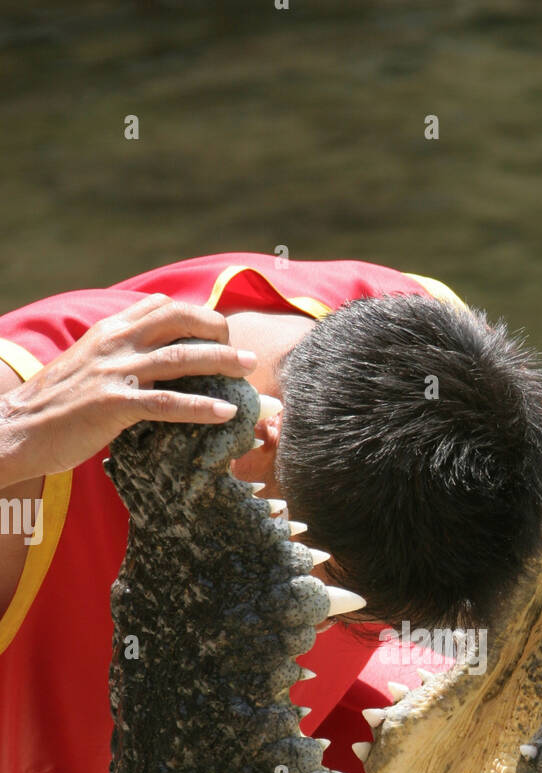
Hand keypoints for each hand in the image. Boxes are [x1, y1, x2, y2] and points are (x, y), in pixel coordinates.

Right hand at [0, 294, 257, 486]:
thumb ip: (120, 350)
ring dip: (221, 363)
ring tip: (249, 371)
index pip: (161, 306)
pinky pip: (167, 404)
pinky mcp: (113, 405)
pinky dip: (201, 407)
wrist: (18, 428)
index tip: (221, 332)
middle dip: (218, 331)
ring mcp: (114, 372)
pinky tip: (226, 414)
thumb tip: (155, 347)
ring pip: (179, 359)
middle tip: (244, 353)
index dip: (197, 315)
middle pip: (178, 321)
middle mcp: (114, 343)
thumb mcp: (89, 363)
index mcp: (109, 330)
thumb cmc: (57, 404)